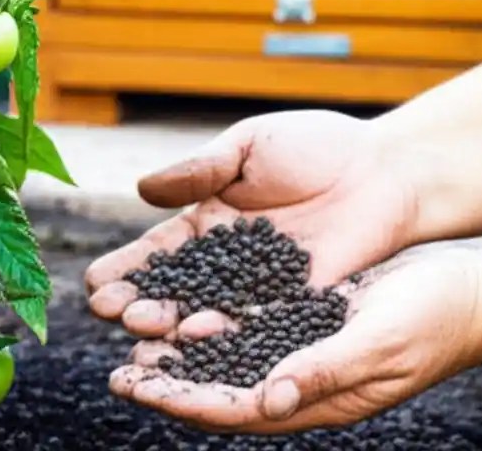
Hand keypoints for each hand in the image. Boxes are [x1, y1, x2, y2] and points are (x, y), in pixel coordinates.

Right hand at [87, 111, 420, 337]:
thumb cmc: (316, 145)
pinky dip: (225, 329)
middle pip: (175, 288)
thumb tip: (142, 189)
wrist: (386, 169)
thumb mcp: (249, 145)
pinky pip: (255, 321)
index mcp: (208, 220)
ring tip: (140, 328)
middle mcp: (228, 261)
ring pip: (208, 311)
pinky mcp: (296, 303)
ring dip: (171, 322)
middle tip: (109, 311)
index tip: (95, 281)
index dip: (127, 266)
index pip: (158, 250)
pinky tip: (196, 335)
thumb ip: (200, 169)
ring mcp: (260, 286)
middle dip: (139, 300)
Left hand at [108, 239, 481, 433]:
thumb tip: (267, 402)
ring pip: (230, 357)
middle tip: (118, 374)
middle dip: (170, 385)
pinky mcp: (307, 318)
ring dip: (184, 354)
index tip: (136, 391)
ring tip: (137, 343)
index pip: (235, 410)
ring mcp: (304, 350)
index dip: (182, 402)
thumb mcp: (377, 343)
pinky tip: (183, 309)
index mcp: (317, 401)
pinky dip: (215, 321)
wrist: (471, 286)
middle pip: (222, 389)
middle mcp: (303, 381)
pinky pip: (251, 324)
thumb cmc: (435, 320)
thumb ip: (322, 371)